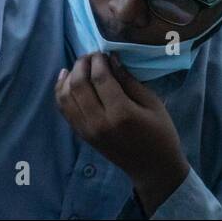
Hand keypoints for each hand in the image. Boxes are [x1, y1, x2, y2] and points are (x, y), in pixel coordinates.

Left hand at [55, 53, 189, 213]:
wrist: (152, 168)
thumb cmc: (160, 134)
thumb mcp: (153, 104)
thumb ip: (130, 81)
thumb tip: (111, 59)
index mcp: (121, 114)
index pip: (100, 79)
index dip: (98, 61)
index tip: (101, 52)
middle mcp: (99, 122)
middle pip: (78, 85)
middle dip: (82, 64)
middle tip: (90, 56)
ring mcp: (87, 129)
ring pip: (65, 95)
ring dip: (69, 76)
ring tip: (79, 66)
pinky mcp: (81, 134)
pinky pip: (63, 108)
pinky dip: (61, 90)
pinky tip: (66, 78)